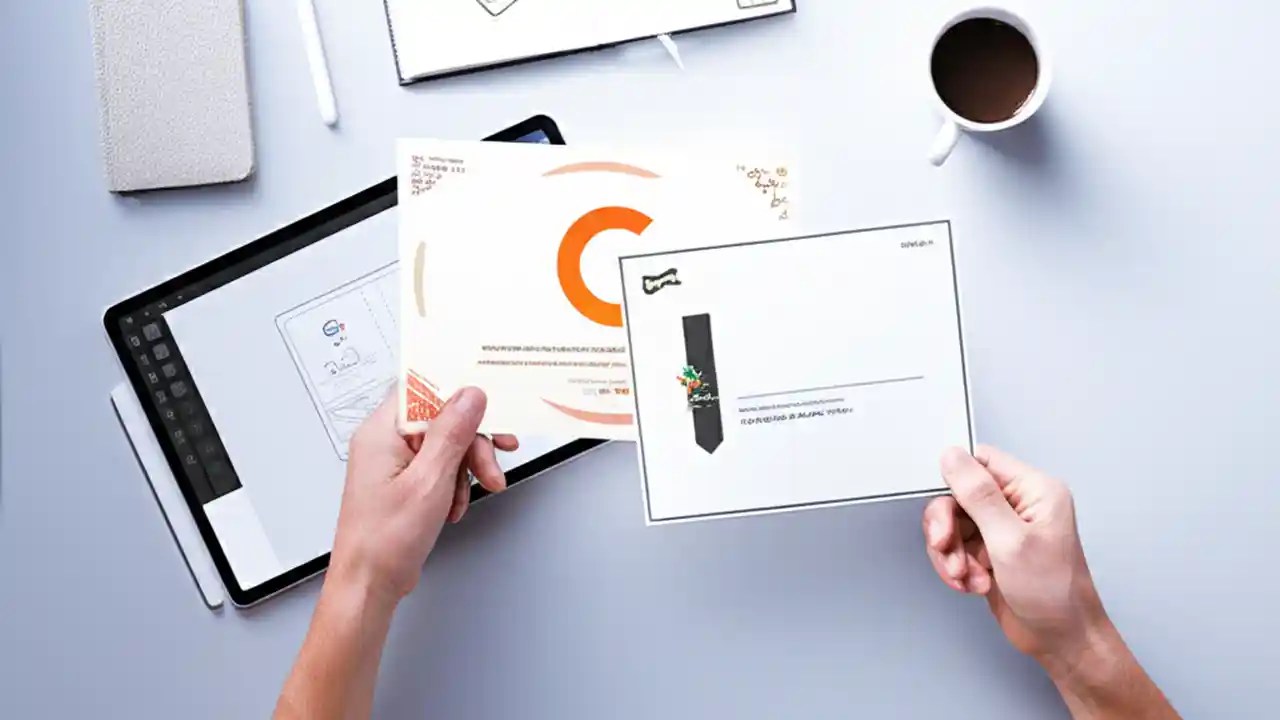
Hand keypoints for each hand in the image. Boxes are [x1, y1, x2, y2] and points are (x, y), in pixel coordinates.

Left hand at [327, 388, 516, 606]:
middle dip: (472, 443)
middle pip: (441, 419)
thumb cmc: (383, 542)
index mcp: (381, 432)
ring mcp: (393, 463)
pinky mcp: (403, 482)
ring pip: (444, 445)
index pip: (422, 388)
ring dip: (467, 468)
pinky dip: (454, 484)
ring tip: (477, 491)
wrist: (369, 585)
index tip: (488, 409)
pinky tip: (455, 505)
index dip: (459, 396)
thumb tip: (470, 396)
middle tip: (492, 466)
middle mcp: (384, 442)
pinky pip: (438, 467)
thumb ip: (452, 433)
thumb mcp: (429, 482)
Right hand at [922, 446, 1110, 670]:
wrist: (1062, 641)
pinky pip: (956, 548)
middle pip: (959, 495)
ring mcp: (1003, 530)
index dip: (955, 479)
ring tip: (964, 575)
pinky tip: (971, 583)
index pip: (981, 461)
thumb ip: (979, 496)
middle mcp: (1018, 505)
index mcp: (1034, 490)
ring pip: (953, 524)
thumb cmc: (1054, 594)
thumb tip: (953, 457)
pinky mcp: (990, 552)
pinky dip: (955, 568)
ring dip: (951, 553)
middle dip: (947, 526)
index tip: (946, 506)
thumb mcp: (1010, 540)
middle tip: (945, 547)